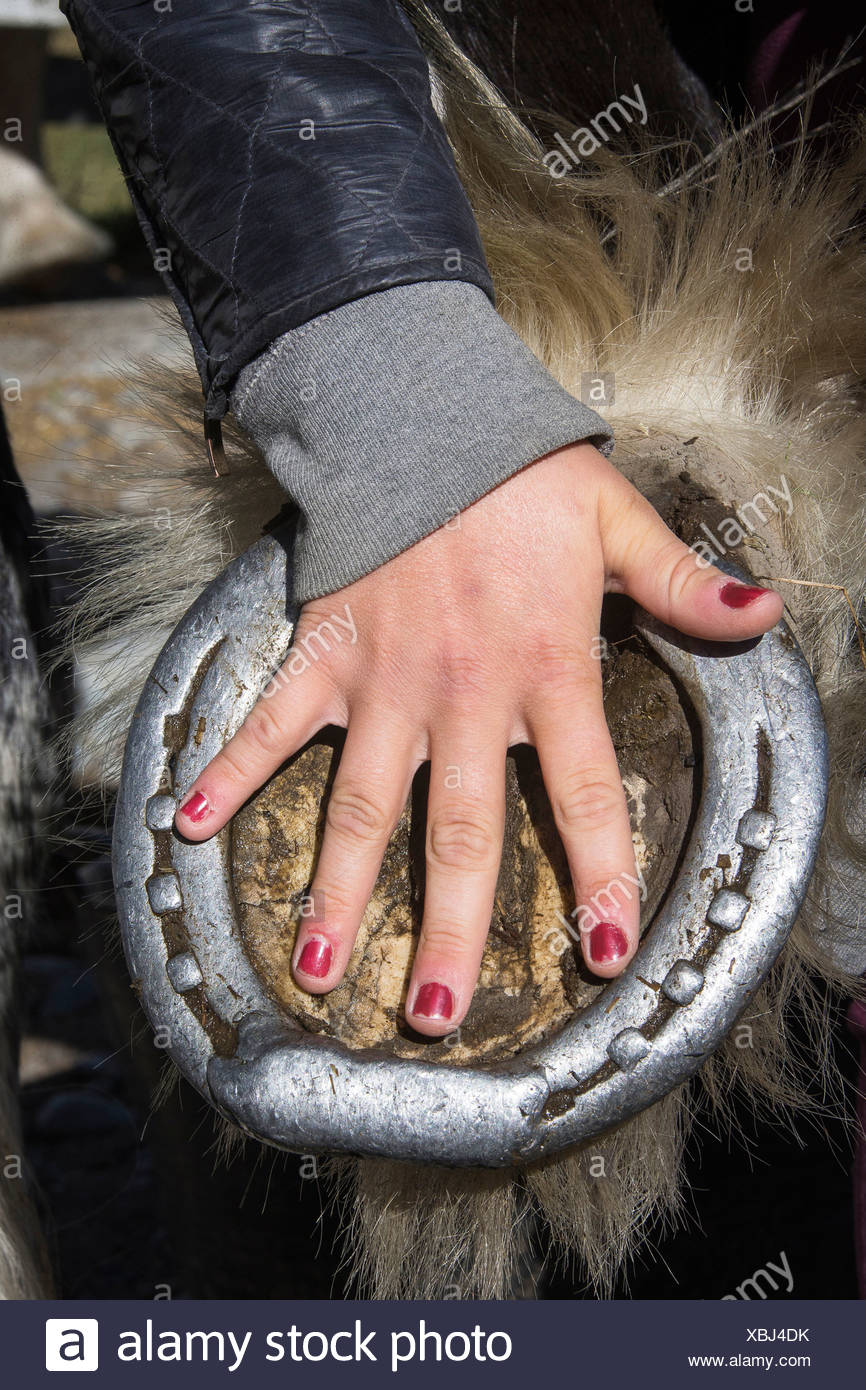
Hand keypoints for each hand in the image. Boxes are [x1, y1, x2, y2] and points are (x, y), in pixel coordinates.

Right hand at [174, 442, 782, 1036]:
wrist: (426, 417)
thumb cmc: (526, 476)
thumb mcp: (620, 523)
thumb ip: (686, 585)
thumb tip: (765, 615)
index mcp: (549, 673)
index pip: (587, 796)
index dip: (600, 878)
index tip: (605, 953)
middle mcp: (466, 697)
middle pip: (460, 833)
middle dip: (447, 929)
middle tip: (433, 1013)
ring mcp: (387, 684)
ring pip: (362, 806)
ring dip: (337, 889)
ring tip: (320, 968)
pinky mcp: (327, 655)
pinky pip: (274, 722)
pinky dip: (231, 767)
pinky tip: (191, 821)